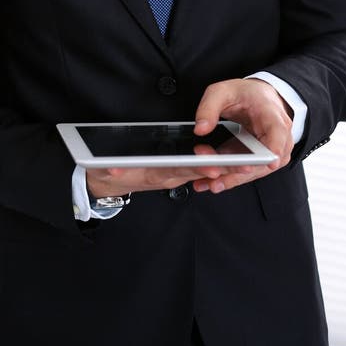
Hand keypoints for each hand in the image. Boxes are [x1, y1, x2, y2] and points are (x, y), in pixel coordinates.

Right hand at [86, 160, 230, 199]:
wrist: (104, 182)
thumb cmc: (105, 172)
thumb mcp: (102, 170)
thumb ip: (107, 170)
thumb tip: (111, 170)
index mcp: (150, 175)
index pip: (176, 170)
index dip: (194, 168)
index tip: (212, 165)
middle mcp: (163, 177)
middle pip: (193, 172)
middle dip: (218, 168)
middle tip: (241, 164)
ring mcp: (169, 176)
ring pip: (197, 172)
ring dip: (220, 169)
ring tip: (243, 164)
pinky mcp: (171, 172)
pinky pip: (193, 171)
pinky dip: (211, 169)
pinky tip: (228, 165)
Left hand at [192, 77, 293, 194]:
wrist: (259, 98)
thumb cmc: (246, 94)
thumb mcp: (222, 91)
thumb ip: (209, 107)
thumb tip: (200, 129)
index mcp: (272, 115)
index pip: (279, 133)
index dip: (275, 148)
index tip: (269, 162)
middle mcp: (279, 137)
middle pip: (262, 160)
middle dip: (237, 169)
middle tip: (212, 172)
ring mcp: (273, 152)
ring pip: (253, 171)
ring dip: (229, 177)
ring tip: (205, 181)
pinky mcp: (261, 161)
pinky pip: (246, 172)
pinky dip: (228, 178)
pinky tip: (209, 182)